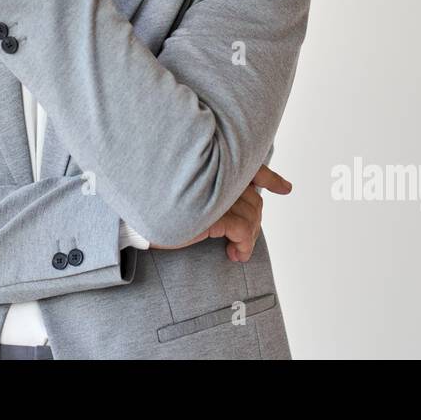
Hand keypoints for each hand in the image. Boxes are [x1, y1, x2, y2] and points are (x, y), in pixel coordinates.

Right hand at [150, 164, 292, 261]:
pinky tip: (234, 254)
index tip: (285, 188)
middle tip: (242, 241)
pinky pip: (244, 231)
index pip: (251, 167)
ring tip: (236, 249)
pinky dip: (245, 246)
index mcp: (214, 165)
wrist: (136, 218)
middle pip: (255, 199)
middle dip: (254, 223)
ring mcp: (217, 193)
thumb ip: (215, 189)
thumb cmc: (160, 204)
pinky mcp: (215, 214)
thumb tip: (242, 200)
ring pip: (253, 215)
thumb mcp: (192, 193)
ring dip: (249, 237)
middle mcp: (219, 175)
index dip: (269, 177)